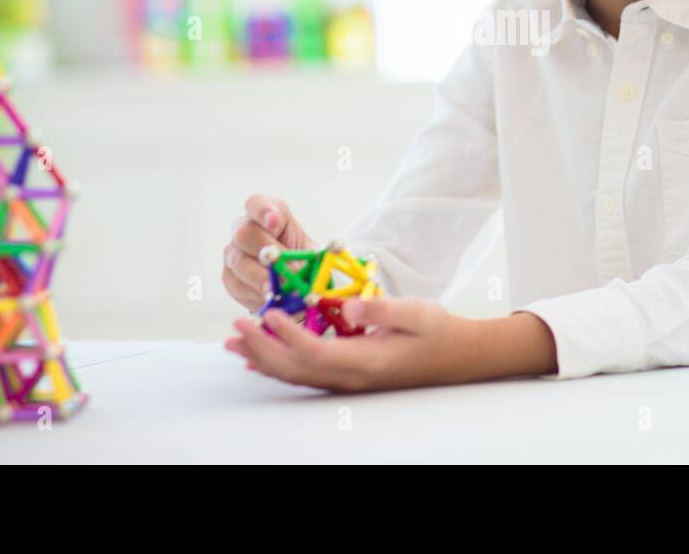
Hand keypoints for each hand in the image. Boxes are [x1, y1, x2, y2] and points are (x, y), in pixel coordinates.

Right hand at [221, 195, 317, 311]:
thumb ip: (309, 257)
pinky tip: (269, 298)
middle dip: (265, 251)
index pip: (257, 204)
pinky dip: (254, 293)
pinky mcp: (230, 277)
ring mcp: (234, 253)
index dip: (263, 211)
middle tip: (281, 266)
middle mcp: (246, 229)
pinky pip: (237, 284)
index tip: (274, 220)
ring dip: (261, 277)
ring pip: (239, 261)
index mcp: (270, 215)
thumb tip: (305, 269)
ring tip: (278, 289)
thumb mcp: (312, 253)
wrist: (293, 283)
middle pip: (244, 232)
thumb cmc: (302, 260)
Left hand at [223, 296, 475, 392]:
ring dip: (261, 359)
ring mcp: (347, 381)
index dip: (287, 335)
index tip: (267, 314)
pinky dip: (277, 366)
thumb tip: (347, 308)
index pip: (315, 352)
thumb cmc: (436, 330)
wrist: (456, 356)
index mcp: (366, 361)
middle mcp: (350, 377)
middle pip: (295, 369)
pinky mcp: (346, 376)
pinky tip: (257, 361)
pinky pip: (303, 375)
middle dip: (261, 348)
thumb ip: (380, 309)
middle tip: (234, 327)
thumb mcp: (415, 311)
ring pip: (295, 375)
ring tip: (232, 344)